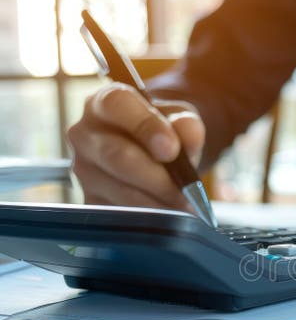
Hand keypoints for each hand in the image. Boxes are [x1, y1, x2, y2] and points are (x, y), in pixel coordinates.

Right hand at [67, 83, 204, 211]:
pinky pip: (120, 213)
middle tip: (187, 191)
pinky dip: (150, 217)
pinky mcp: (89, 199)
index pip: (117, 105)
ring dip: (158, 202)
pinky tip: (169, 214)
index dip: (145, 127)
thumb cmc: (163, 130)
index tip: (171, 150)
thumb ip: (186, 123)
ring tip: (186, 205)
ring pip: (121, 190)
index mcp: (104, 102)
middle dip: (157, 177)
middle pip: (118, 156)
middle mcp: (84, 134)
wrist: (152, 152)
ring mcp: (82, 169)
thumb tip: (188, 133)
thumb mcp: (179, 119)